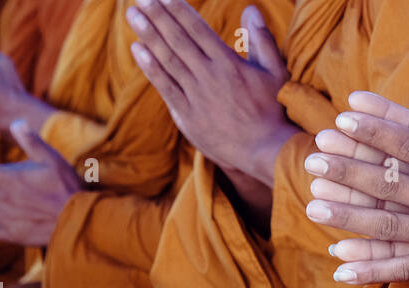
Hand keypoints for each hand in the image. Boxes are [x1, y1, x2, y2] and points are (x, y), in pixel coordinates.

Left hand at [127, 1, 296, 186]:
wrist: (264, 151)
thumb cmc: (272, 111)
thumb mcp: (275, 72)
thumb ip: (262, 39)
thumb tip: (252, 9)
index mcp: (228, 63)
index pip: (197, 29)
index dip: (178, 10)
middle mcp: (208, 76)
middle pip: (177, 39)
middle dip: (157, 16)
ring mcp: (196, 96)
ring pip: (167, 60)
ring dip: (148, 35)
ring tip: (133, 15)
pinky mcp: (187, 116)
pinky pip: (165, 87)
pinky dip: (150, 68)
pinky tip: (138, 50)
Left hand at [305, 73, 408, 287]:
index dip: (376, 128)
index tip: (345, 115)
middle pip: (391, 182)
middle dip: (349, 168)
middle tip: (313, 157)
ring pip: (388, 226)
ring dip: (348, 216)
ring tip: (313, 205)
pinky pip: (402, 268)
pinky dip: (371, 268)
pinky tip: (340, 265)